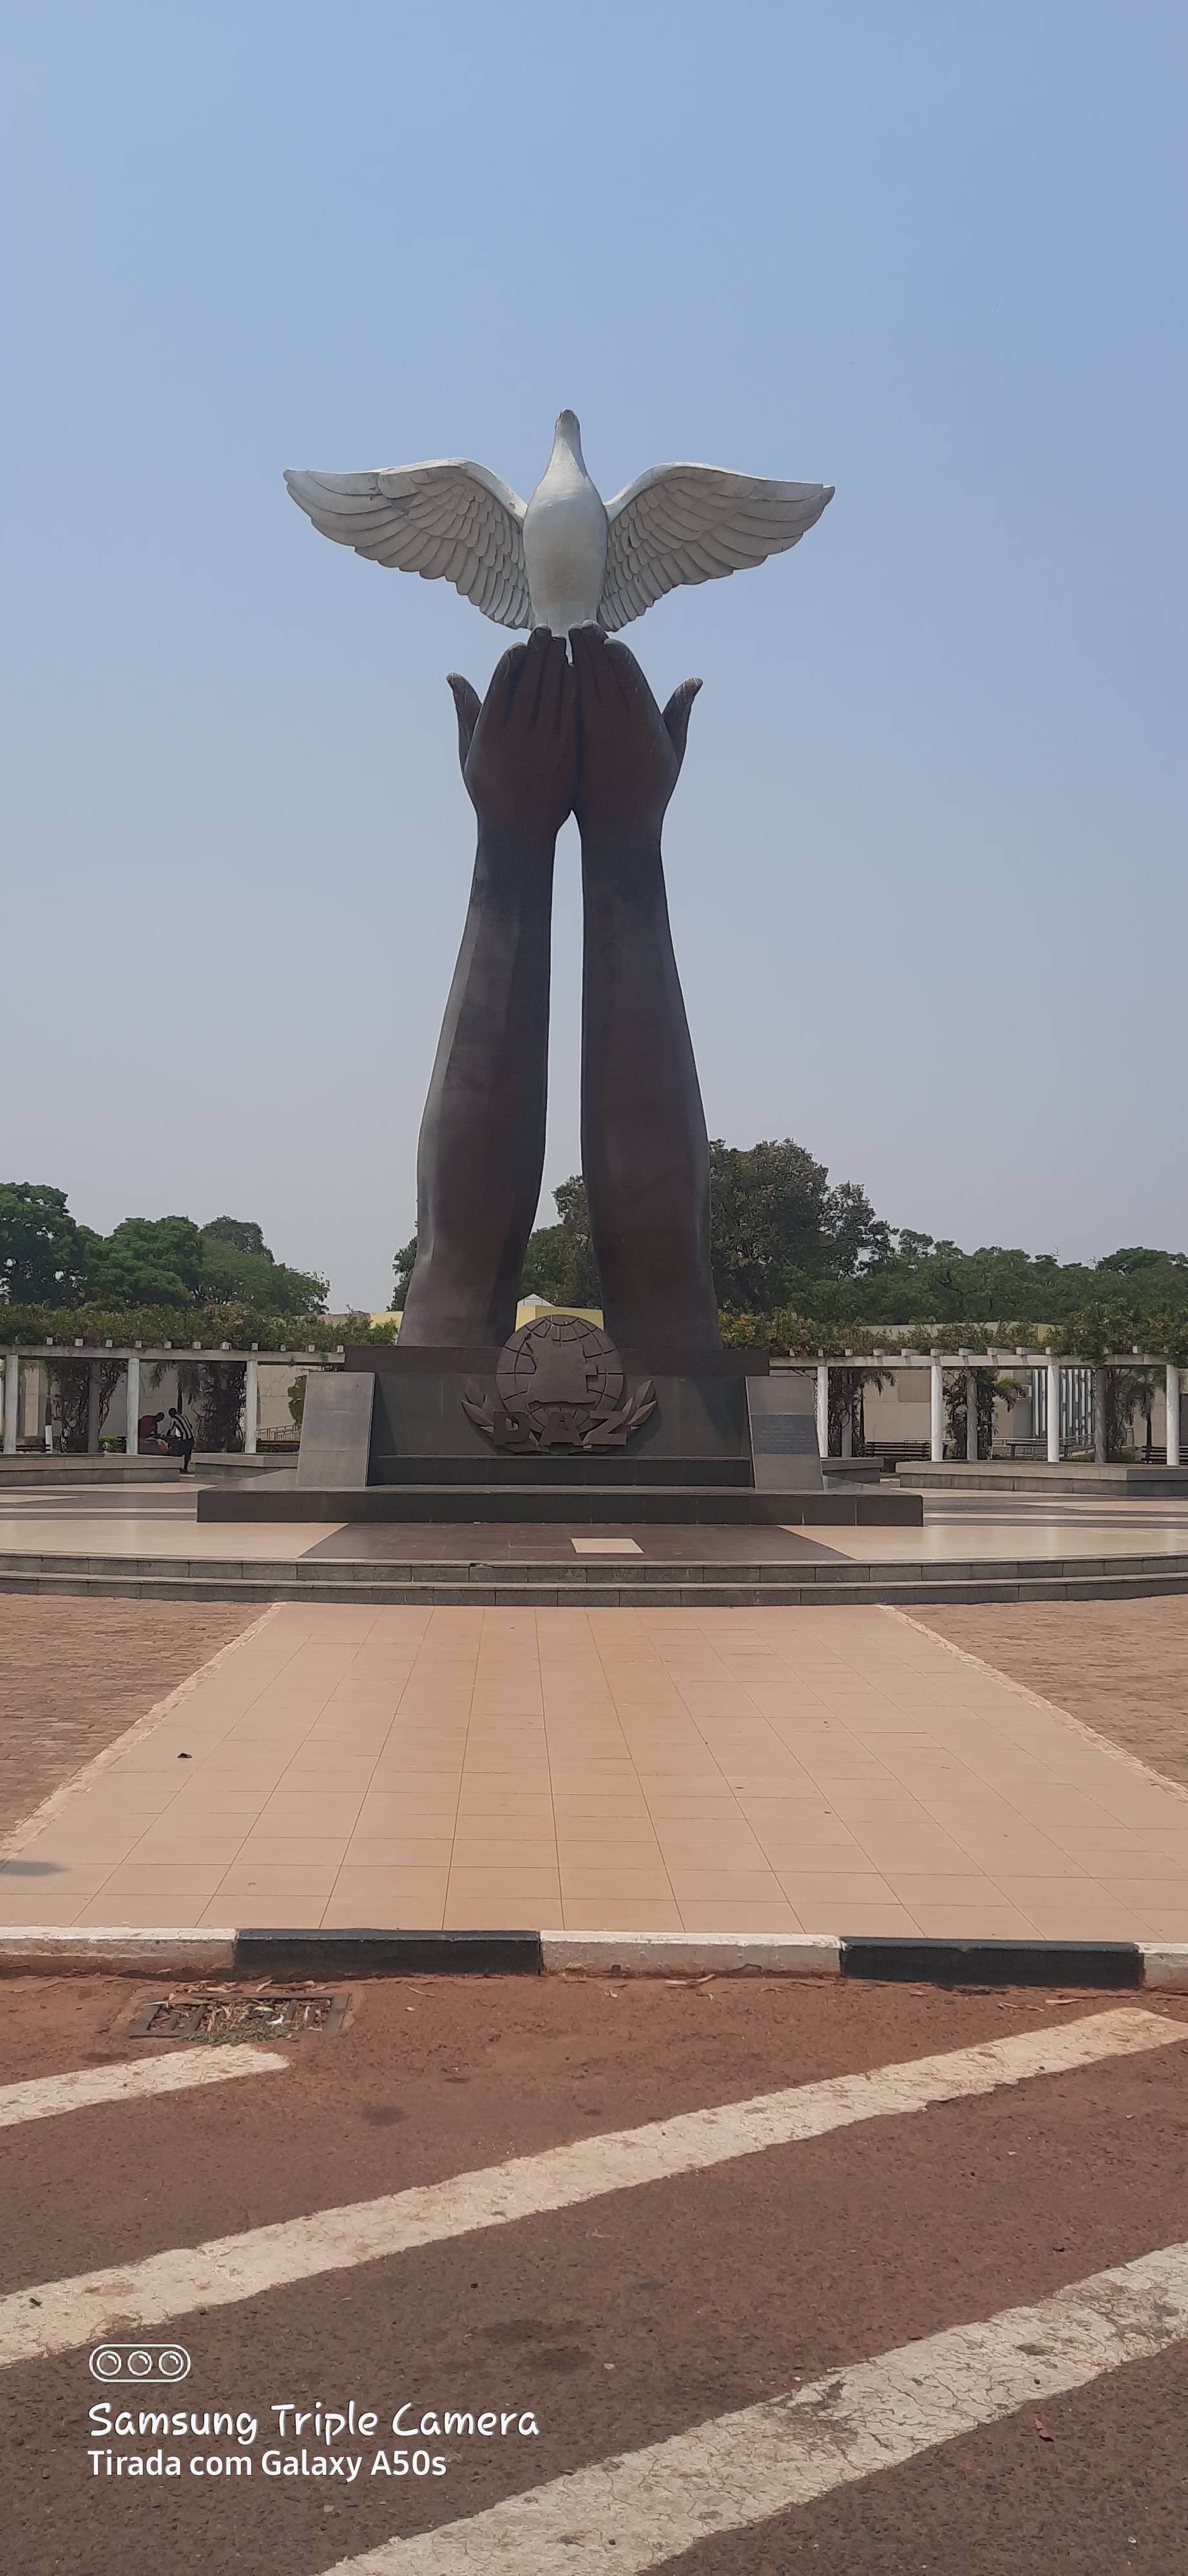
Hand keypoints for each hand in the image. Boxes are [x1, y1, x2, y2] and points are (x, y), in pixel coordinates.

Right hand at [447, 627, 575, 842]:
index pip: (502, 680)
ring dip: (559, 662)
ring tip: (562, 644)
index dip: (513, 658)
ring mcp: (543, 740)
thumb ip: (466, 711)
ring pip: (553, 689)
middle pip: (530, 678)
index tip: (520, 643)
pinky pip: (571, 708)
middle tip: (547, 630)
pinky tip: (575, 673)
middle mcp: (516, 731)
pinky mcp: (566, 749)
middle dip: (539, 651)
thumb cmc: (489, 791)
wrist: (519, 831)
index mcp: (489, 730)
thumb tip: (453, 676)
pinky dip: (572, 687)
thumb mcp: (468, 751)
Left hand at [570, 624, 700, 840]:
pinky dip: (561, 685)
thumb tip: (695, 681)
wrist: (618, 827)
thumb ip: (679, 712)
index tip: (603, 636)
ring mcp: (593, 727)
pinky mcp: (575, 739)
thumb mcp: (673, 750)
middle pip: (599, 668)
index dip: (612, 649)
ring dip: (571, 659)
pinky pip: (567, 702)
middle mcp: (617, 717)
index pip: (624, 667)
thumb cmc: (651, 791)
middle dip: (588, 645)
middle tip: (577, 626)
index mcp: (643, 715)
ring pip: (580, 681)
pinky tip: (553, 673)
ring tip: (562, 640)